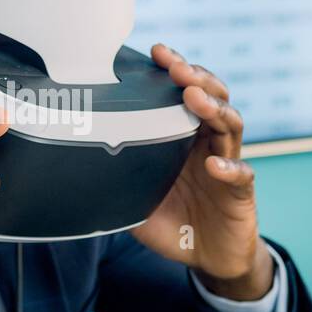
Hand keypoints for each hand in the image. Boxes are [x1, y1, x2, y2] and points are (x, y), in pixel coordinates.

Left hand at [131, 44, 273, 301]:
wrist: (209, 259)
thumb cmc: (174, 222)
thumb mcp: (135, 200)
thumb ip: (114, 181)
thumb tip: (71, 168)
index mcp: (186, 138)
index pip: (187, 93)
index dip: (177, 70)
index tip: (158, 52)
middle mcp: (209, 143)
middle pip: (213, 98)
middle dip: (197, 78)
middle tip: (177, 68)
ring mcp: (229, 164)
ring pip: (231, 125)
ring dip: (214, 109)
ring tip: (194, 97)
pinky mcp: (241, 193)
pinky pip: (241, 174)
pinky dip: (229, 167)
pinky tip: (213, 164)